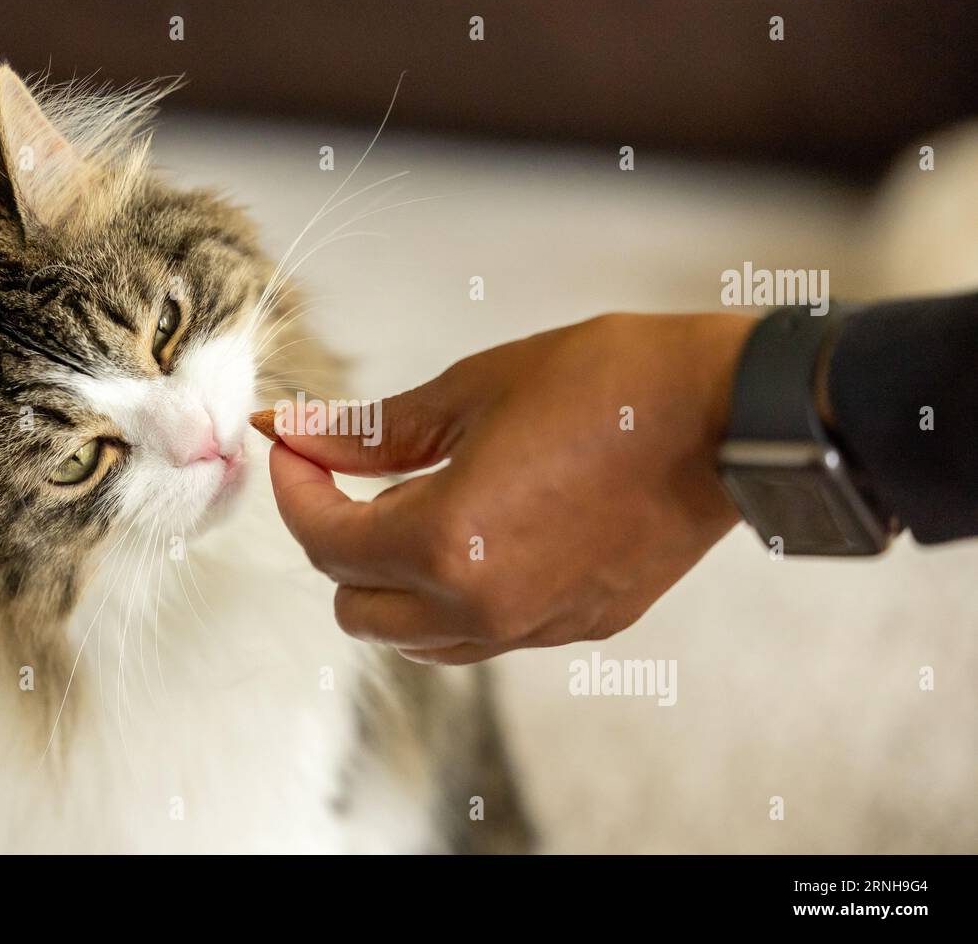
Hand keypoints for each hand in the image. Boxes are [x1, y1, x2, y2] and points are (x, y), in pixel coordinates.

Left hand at [267, 312, 756, 663]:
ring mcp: (533, 629)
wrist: (729, 415)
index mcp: (447, 544)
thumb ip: (372, 430)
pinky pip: (480, 636)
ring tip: (417, 505)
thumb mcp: (473, 391)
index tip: (293, 450)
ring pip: (415, 638)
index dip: (294, 492)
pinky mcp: (576, 629)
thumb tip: (295, 431)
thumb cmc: (609, 385)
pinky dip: (453, 596)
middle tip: (349, 478)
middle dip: (336, 542)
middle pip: (357, 609)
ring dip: (391, 582)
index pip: (326, 544)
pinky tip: (480, 533)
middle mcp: (483, 608)